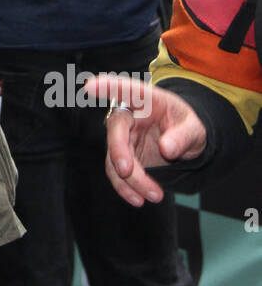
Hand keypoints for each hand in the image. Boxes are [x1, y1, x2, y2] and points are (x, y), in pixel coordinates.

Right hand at [84, 72, 206, 206]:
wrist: (185, 143)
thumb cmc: (188, 127)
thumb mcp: (195, 129)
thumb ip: (183, 136)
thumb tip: (167, 148)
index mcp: (146, 99)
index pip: (125, 89)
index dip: (107, 87)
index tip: (90, 86)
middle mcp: (129, 115)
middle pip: (115, 129)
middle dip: (118, 151)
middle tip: (127, 171)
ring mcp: (122, 136)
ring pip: (114, 157)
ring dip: (129, 179)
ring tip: (155, 195)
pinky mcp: (122, 156)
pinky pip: (116, 173)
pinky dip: (126, 188)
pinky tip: (139, 199)